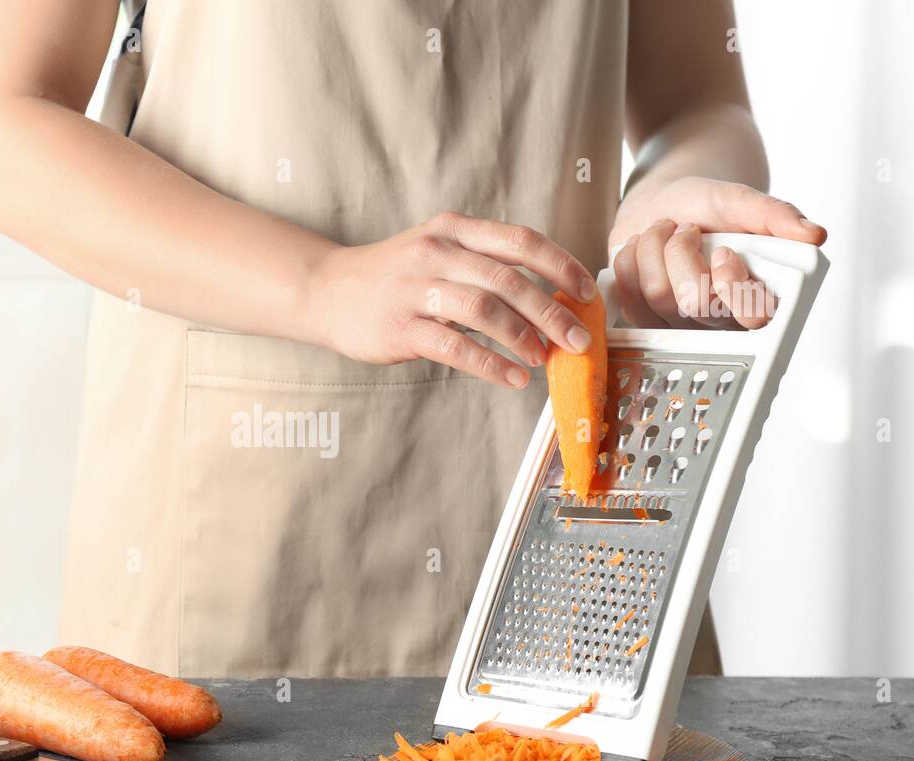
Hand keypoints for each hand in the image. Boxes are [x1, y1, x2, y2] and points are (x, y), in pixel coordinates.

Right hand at [305, 213, 597, 388]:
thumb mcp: (437, 251)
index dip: (560, 265)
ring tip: (544, 358)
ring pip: (484, 311)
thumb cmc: (393, 276)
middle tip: (577, 339)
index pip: (520, 241)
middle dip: (552, 312)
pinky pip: (455, 348)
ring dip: (523, 338)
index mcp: (453, 230)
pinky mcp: (400, 328)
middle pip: (508, 281)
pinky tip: (512, 378)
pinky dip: (490, 365)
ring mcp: (415, 290)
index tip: (588, 291)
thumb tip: (548, 295)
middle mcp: (436, 253)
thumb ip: (483, 263)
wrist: (325, 290)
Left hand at [609, 176, 826, 328]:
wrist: (662, 202)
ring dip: (653, 249)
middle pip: (695, 303)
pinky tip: (642, 247)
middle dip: (682, 252)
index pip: (755, 318)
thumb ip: (775, 216)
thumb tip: (814, 236)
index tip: (724, 251)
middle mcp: (717, 315)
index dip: (734, 287)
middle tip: (687, 230)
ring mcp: (677, 322)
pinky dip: (630, 260)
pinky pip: (628, 296)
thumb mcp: (740, 200)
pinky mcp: (643, 316)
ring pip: (657, 296)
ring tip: (665, 231)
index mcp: (754, 291)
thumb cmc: (705, 205)